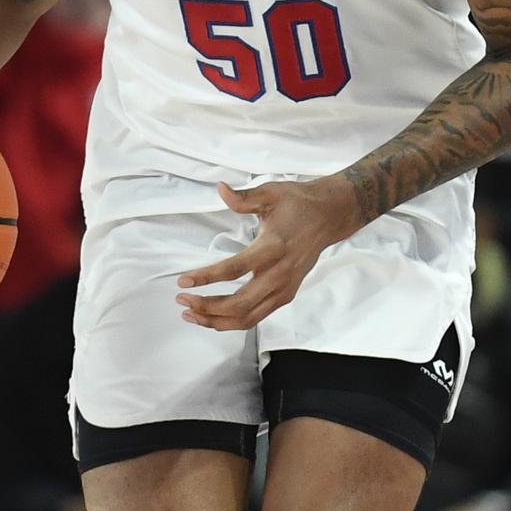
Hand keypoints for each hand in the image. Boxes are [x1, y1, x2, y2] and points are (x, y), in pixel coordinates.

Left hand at [176, 178, 361, 331]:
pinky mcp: (286, 295)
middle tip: (182, 301)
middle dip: (207, 306)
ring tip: (190, 314)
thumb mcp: (271, 193)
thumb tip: (220, 188)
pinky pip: (256, 317)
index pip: (236, 269)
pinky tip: (211, 316)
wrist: (329, 217)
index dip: (207, 277)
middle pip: (240, 303)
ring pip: (248, 318)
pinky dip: (232, 321)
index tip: (183, 281)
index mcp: (274, 247)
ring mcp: (285, 289)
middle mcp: (280, 274)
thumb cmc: (297, 203)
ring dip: (217, 320)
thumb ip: (244, 198)